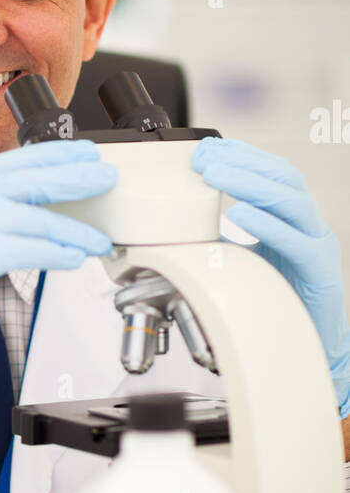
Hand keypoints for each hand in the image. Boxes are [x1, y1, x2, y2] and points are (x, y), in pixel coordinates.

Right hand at [0, 140, 116, 393]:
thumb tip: (25, 224)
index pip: (10, 163)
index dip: (50, 156)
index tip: (81, 154)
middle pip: (27, 178)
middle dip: (72, 175)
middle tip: (104, 175)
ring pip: (34, 217)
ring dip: (74, 228)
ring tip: (99, 239)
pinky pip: (25, 250)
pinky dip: (56, 252)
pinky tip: (74, 258)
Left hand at [192, 137, 349, 417]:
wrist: (307, 344)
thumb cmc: (275, 301)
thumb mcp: (240, 262)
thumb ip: (218, 243)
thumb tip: (171, 231)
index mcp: (292, 218)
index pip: (271, 173)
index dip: (242, 156)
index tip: (207, 148)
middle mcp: (308, 225)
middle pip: (282, 178)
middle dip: (242, 162)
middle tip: (205, 158)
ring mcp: (318, 244)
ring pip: (290, 201)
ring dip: (251, 184)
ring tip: (217, 176)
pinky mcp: (320, 270)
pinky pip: (297, 241)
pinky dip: (269, 225)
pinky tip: (242, 215)